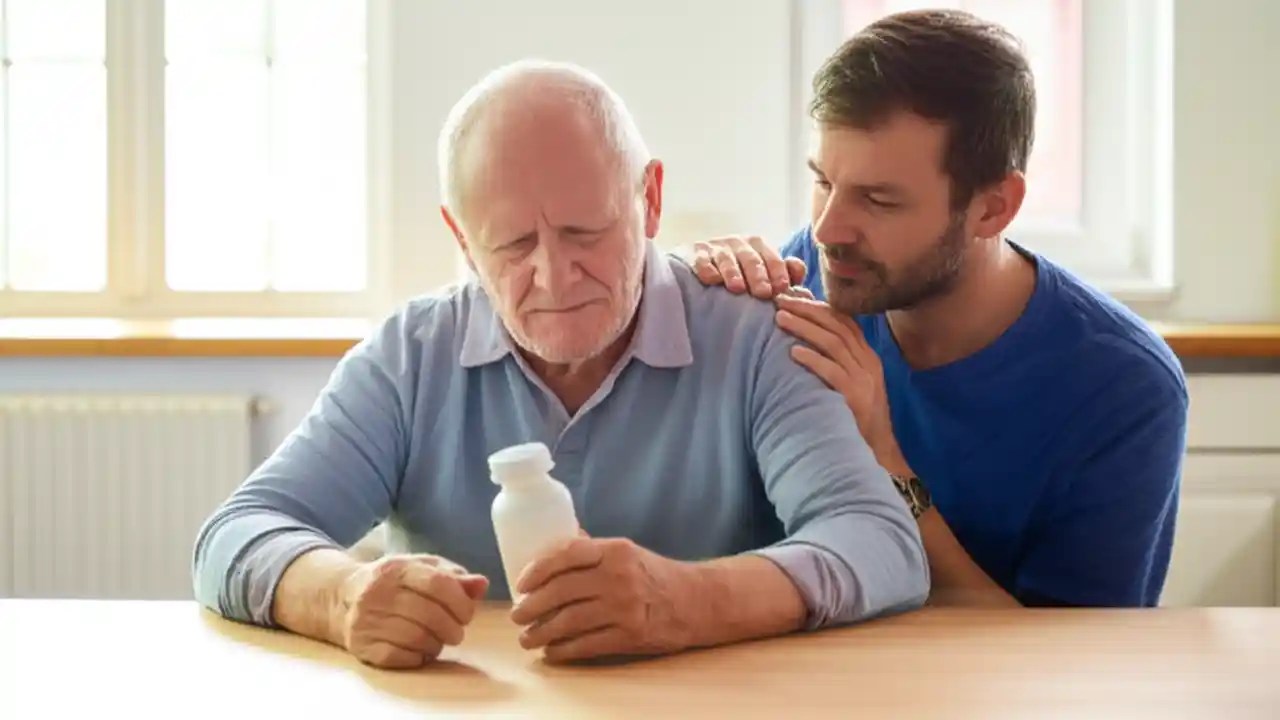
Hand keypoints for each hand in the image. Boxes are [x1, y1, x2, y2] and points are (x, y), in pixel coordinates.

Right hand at [333, 554, 488, 668]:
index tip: (467, 614)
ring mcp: (366, 620)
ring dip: (436, 643)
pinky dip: (418, 657)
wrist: (343, 597)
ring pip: (416, 638)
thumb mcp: (423, 569)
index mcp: (398, 568)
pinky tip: (420, 650)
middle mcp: (378, 592)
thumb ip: (454, 577)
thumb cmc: (395, 582)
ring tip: (438, 639)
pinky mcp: (361, 645)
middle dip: (452, 628)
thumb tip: (482, 584)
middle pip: (430, 615)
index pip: (438, 583)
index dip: (460, 602)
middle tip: (456, 631)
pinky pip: (399, 657)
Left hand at [509, 536, 698, 662]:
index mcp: (615, 550)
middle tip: (517, 615)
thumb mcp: (627, 551)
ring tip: (527, 638)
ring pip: (569, 621)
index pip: (566, 555)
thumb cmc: (655, 574)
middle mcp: (618, 577)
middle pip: (561, 591)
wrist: (696, 601)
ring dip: (541, 633)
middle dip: (532, 606)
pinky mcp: (631, 636)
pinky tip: (552, 652)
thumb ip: (593, 548)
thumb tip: (559, 536)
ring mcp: (625, 608)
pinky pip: (587, 645)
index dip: (538, 569)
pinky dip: (564, 651)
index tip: (521, 583)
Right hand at [690, 235, 806, 298]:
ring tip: (737, 288)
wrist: (701, 269)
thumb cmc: (740, 277)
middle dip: (758, 275)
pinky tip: (711, 280)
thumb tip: (799, 270)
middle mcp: (737, 244)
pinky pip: (701, 260)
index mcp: (758, 246)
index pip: (772, 258)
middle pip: (751, 258)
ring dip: (732, 272)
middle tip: (763, 293)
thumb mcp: (764, 274)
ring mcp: (715, 248)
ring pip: (726, 258)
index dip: (778, 272)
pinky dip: (706, 268)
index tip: (782, 288)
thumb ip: (785, 274)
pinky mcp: (694, 254)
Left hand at [774, 294, 903, 466]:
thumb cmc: (857, 419)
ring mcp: (864, 379)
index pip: (844, 321)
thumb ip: (837, 362)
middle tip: (781, 299)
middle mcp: (868, 362)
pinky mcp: (856, 398)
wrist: (878, 452)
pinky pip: (833, 372)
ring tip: (780, 318)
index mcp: (867, 356)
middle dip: (808, 309)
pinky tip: (794, 352)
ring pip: (834, 343)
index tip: (793, 295)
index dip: (818, 305)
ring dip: (805, 328)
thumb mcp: (853, 384)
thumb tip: (805, 342)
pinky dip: (813, 359)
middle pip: (837, 325)